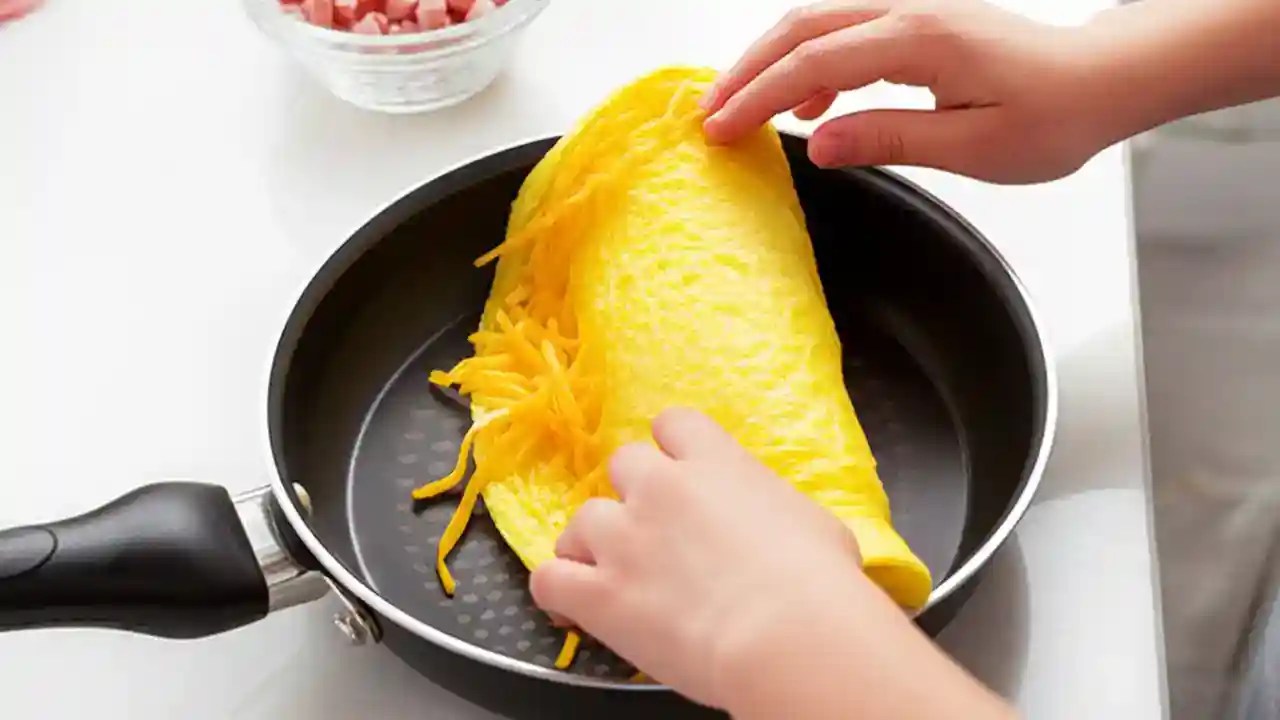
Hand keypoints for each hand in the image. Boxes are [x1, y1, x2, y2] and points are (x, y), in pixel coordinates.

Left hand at [529, 408, 871, 709]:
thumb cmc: (820, 583)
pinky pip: (549, 579)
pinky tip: (576, 610)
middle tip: (654, 532)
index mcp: (714, 461)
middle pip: (622, 464)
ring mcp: (622, 537)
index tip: (680, 474)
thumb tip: (776, 533)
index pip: (672, 423)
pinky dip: (559, 593)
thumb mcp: (813, 523)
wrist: (788, 637)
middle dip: (633, 495)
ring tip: (611, 577)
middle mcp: (659, 487)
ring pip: (580, 520)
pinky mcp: (598, 592)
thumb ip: (773, 511)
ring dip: (592, 545)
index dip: (672, 449)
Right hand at [700, 0, 1110, 183]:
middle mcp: (910, 10)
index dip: (758, 98)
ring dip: (771, 64)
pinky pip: (844, 31)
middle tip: (708, 116)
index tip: (720, 130)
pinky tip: (807, 109)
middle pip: (801, 28)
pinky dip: (809, 64)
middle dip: (746, 72)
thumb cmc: (1056, 114)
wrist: (1103, 79)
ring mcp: (913, 9)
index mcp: (922, 40)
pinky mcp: (918, 21)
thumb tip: (820, 144)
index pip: (814, 64)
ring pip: (817, 23)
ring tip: (739, 110)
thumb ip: (891, 138)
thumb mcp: (975, 145)